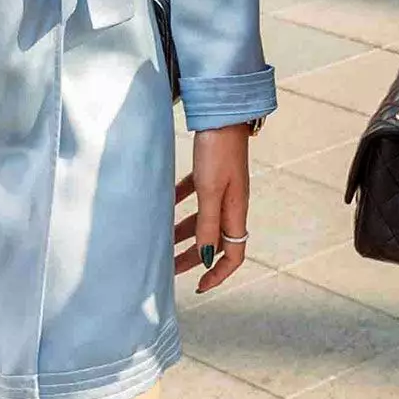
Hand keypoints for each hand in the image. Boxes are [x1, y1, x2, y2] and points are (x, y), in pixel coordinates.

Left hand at [172, 124, 252, 293]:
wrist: (222, 112)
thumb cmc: (218, 150)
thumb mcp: (210, 191)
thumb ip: (208, 224)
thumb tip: (208, 257)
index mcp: (236, 211)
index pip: (235, 255)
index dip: (219, 274)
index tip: (199, 285)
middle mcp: (231, 203)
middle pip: (215, 240)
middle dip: (194, 257)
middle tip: (170, 268)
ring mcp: (222, 187)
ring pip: (203, 219)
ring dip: (184, 232)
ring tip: (162, 239)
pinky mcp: (211, 171)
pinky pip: (195, 196)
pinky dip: (181, 203)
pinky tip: (165, 203)